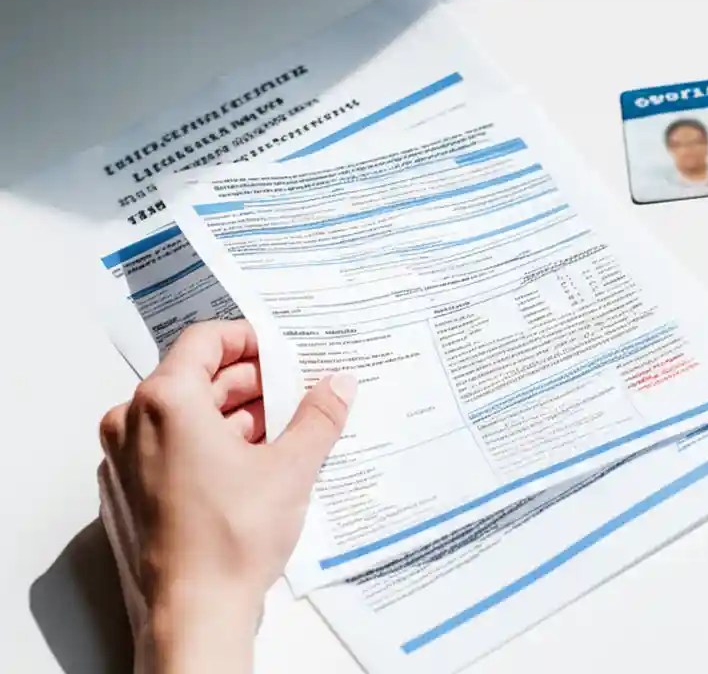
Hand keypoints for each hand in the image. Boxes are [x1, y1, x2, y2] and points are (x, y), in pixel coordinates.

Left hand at [99, 319, 355, 671]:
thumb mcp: (292, 468)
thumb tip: (338, 386)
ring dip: (233, 415)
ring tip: (283, 434)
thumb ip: (318, 417)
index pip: (205, 340)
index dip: (250, 340)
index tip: (282, 351)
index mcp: (165, 401)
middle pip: (195, 377)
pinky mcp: (129, 491)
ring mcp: (125, 459)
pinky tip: (253, 466)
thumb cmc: (228, 541)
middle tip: (296, 393)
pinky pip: (171, 447)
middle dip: (249, 382)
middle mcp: (133, 422)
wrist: (194, 612)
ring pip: (184, 414)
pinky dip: (210, 444)